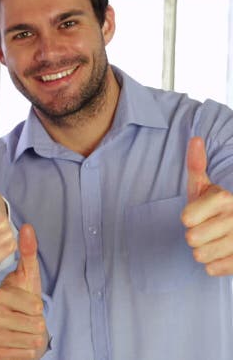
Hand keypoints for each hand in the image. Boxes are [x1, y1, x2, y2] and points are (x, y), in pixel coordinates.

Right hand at [0, 224, 47, 359]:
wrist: (5, 324)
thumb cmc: (20, 297)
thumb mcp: (27, 275)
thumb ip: (28, 252)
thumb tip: (28, 227)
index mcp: (2, 295)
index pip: (35, 308)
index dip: (37, 307)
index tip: (27, 302)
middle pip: (36, 326)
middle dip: (38, 323)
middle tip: (27, 317)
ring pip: (33, 342)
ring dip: (34, 337)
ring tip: (24, 328)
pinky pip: (27, 356)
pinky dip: (28, 351)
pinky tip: (19, 341)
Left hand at [182, 136, 232, 275]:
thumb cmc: (217, 206)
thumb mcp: (205, 185)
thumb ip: (197, 165)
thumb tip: (194, 139)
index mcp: (225, 198)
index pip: (186, 219)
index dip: (188, 218)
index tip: (199, 214)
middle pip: (191, 239)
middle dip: (194, 236)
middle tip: (206, 229)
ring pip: (201, 256)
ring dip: (203, 252)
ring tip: (214, 241)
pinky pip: (213, 270)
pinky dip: (214, 265)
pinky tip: (223, 254)